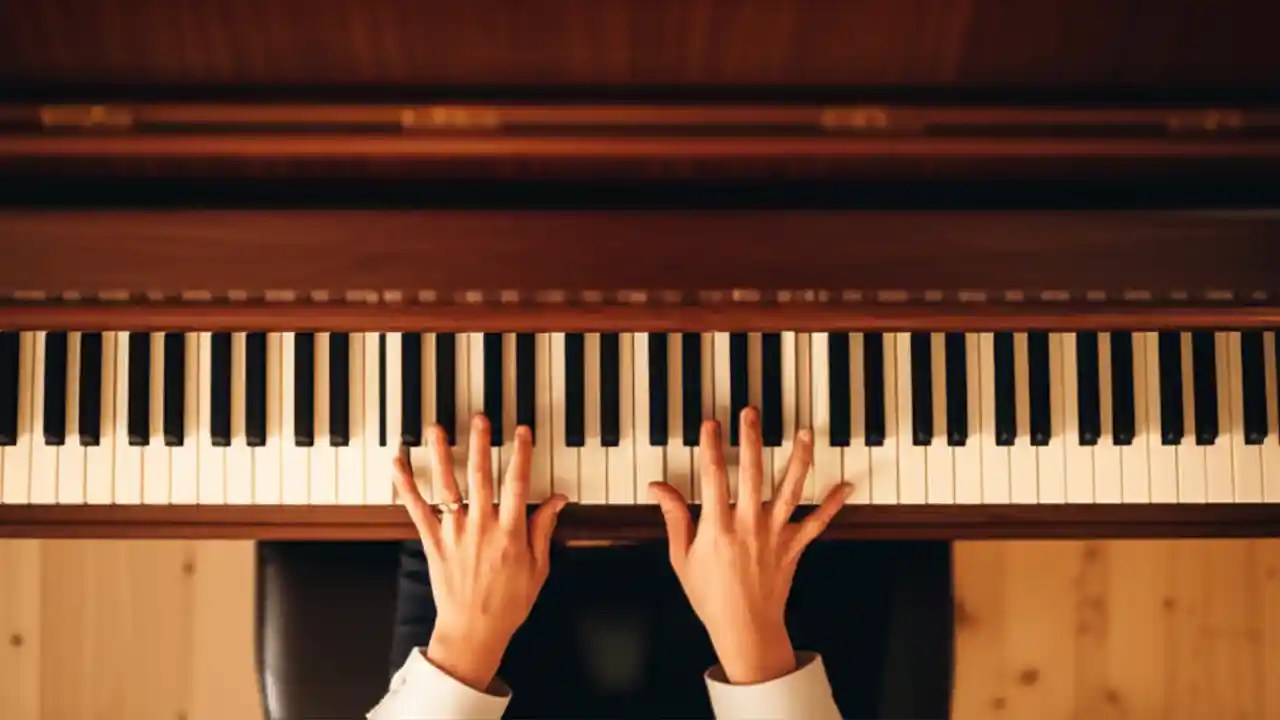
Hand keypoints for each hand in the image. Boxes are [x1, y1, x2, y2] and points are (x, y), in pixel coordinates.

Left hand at [394, 415, 567, 690]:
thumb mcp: (538, 568)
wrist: (473, 631)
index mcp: (510, 533)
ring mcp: (455, 533)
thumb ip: (544, 529)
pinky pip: (417, 510)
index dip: (521, 454)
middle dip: (480, 444)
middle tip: (479, 418)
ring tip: (437, 428)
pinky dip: (406, 486)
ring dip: (442, 454)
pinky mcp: (433, 542)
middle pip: (480, 476)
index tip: (521, 431)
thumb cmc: (508, 604)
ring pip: (447, 486)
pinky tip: (399, 463)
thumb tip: (558, 500)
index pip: (517, 484)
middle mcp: (481, 527)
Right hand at [649, 407, 850, 684]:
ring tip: (802, 433)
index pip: (713, 478)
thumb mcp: (682, 558)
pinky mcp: (794, 546)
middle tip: (752, 413)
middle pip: (752, 473)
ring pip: (789, 490)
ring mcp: (774, 535)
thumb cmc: (711, 596)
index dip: (711, 447)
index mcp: (717, 529)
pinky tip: (845, 486)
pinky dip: (832, 505)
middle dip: (752, 439)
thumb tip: (658, 488)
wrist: (745, 629)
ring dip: (797, 459)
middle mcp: (748, 526)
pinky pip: (817, 523)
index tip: (711, 424)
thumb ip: (673, 518)